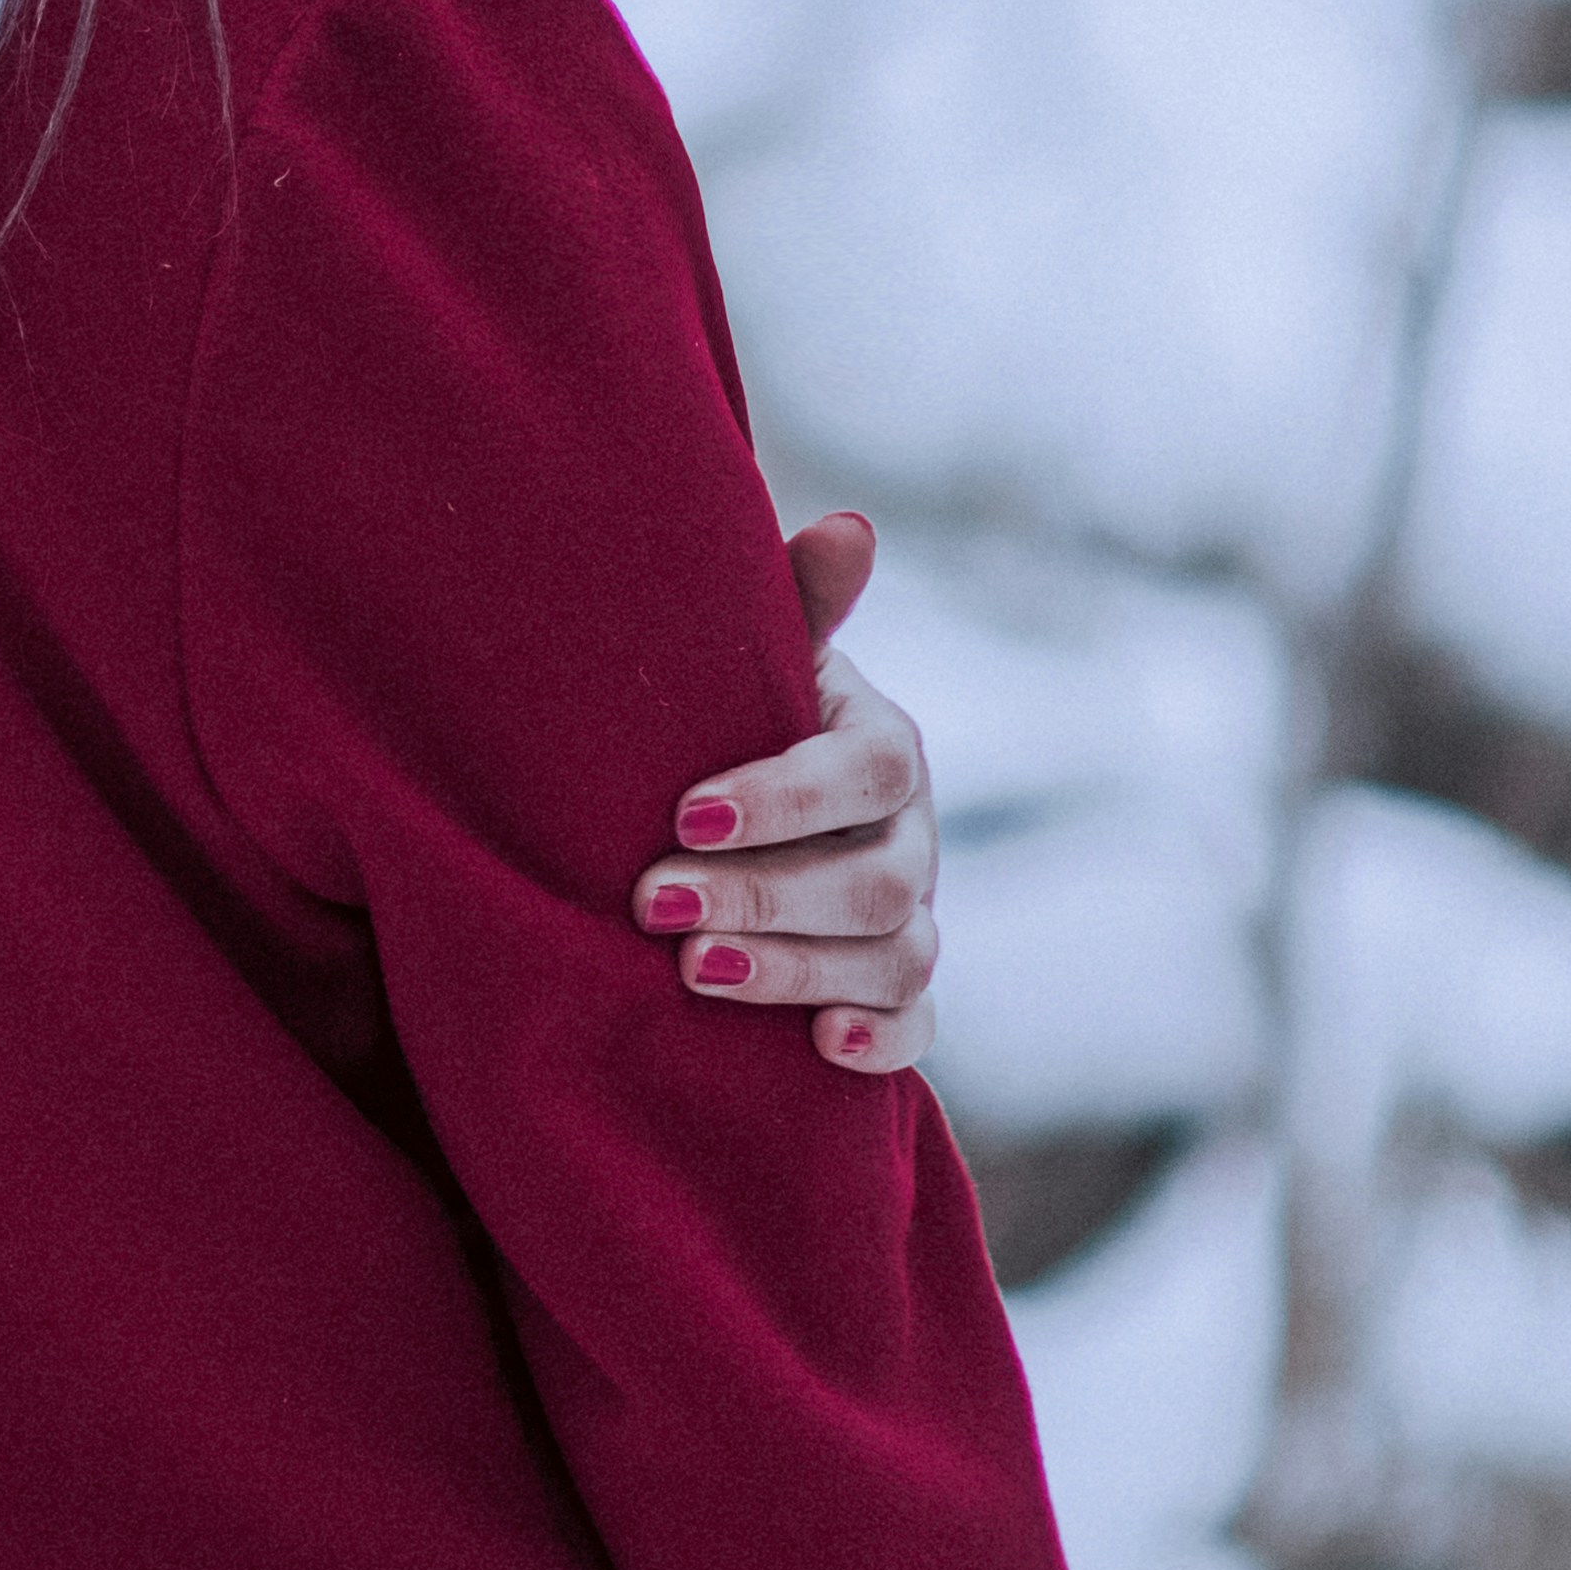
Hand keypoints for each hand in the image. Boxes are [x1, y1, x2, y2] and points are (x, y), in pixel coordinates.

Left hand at [628, 506, 940, 1075]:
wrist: (730, 807)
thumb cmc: (732, 715)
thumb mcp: (755, 655)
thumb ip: (795, 600)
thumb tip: (852, 525)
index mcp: (884, 744)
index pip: (872, 770)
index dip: (786, 796)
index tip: (683, 813)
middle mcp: (913, 834)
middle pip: (881, 881)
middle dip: (767, 895)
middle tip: (654, 901)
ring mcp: (912, 918)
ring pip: (896, 958)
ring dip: (796, 968)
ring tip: (692, 968)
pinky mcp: (898, 993)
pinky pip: (916, 1028)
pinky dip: (877, 1040)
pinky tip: (818, 1044)